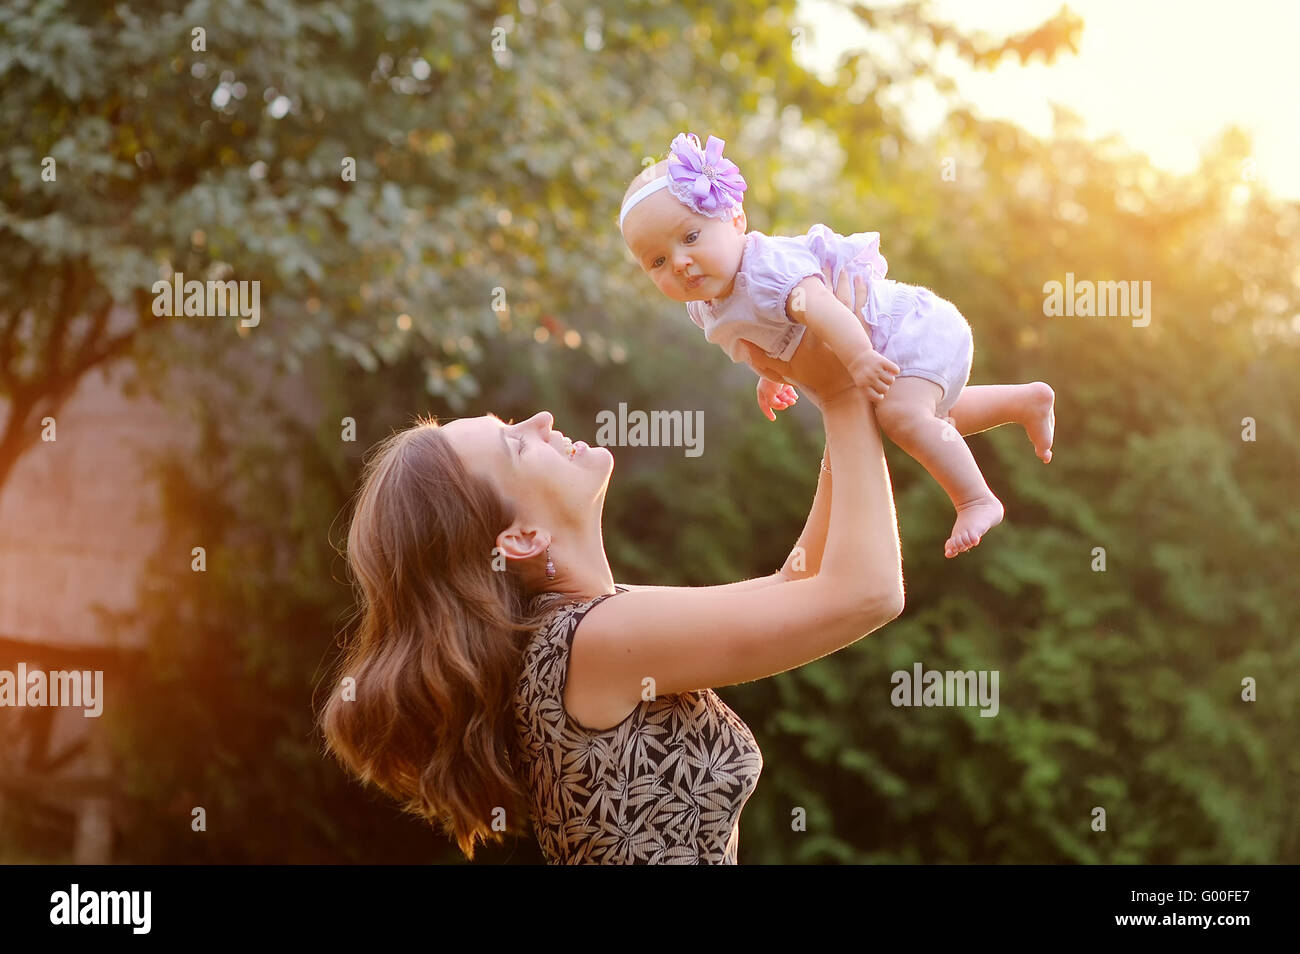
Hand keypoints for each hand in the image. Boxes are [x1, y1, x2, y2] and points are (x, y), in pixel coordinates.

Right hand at [738, 266, 872, 408]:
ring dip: (845, 280)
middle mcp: (828, 327)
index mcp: (809, 331)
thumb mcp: (784, 372)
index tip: (804, 268)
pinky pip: (861, 306)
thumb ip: (762, 358)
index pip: (806, 302)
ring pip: (847, 296)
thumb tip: (741, 345)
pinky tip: (863, 280)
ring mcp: (847, 329)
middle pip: (829, 294)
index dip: (807, 284)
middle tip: (827, 257)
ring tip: (844, 264)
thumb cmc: (814, 382)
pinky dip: (862, 292)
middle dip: (828, 274)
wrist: (843, 393)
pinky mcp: (861, 333)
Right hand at [757, 376, 798, 420]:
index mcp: (762, 391)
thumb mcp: (768, 393)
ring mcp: (778, 386)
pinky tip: (795, 396)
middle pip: (776, 402)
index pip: (764, 405)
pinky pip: (789, 392)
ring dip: (788, 400)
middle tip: (788, 404)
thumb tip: (783, 405)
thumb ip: (772, 403)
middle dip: (782, 404)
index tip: (774, 419)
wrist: (778, 365)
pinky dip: (792, 395)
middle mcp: (769, 390)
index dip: (768, 412)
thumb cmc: (770, 379)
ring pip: (784, 398)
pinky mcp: (785, 383)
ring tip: (793, 400)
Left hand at [847, 348, 900, 403]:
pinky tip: (891, 369)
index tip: (879, 393)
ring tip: (885, 375)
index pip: (878, 398)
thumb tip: (882, 396)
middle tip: (881, 382)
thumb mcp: (861, 384)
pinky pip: (896, 370)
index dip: (880, 397)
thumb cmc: (861, 373)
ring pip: (891, 381)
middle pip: (885, 389)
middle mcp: (869, 377)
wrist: (856, 355)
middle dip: (885, 387)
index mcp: (862, 385)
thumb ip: (870, 393)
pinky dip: (895, 370)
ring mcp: (875, 369)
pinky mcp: (881, 361)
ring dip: (890, 379)